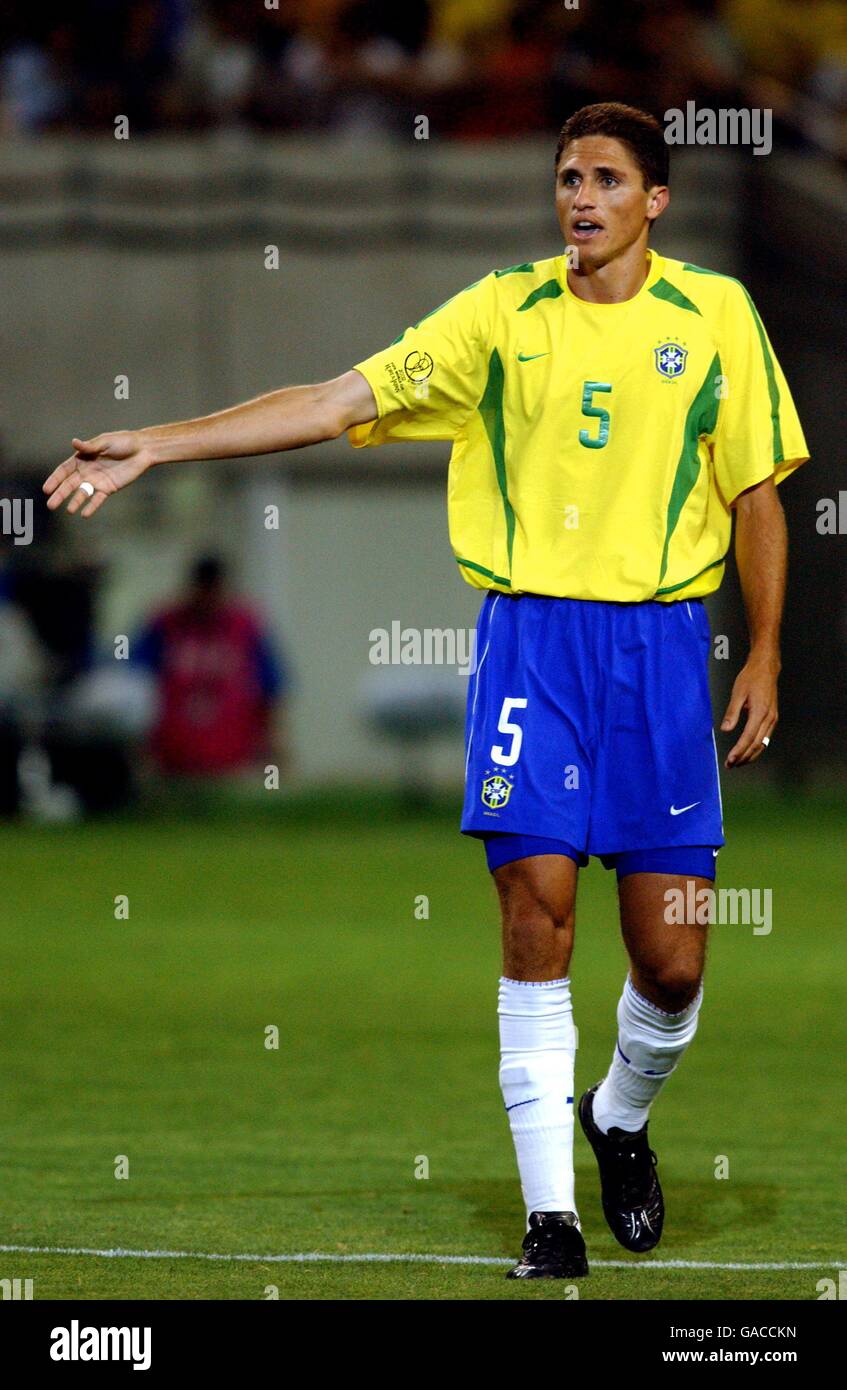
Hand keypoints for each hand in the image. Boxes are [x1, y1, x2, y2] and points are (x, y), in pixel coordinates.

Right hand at [42, 432, 154, 516]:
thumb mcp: (105, 442)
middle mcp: (86, 471)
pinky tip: (85, 514)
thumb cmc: (122, 441)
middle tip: (50, 505)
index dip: (55, 479)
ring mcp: (97, 481)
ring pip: (83, 493)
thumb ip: (90, 446)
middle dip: (60, 494)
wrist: (142, 450)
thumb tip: (74, 442)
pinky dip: (92, 506)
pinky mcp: (108, 488)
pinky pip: (98, 499)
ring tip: (69, 511)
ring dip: (75, 502)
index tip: (46, 489)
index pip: (64, 470)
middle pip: (70, 484)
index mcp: (82, 458)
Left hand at [720, 650, 778, 767]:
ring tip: (737, 763)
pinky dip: (756, 748)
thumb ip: (732, 713)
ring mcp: (773, 719)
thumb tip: (725, 729)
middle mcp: (769, 718)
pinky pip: (765, 738)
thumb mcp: (738, 693)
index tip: (730, 760)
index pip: (748, 737)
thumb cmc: (751, 678)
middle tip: (730, 765)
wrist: (766, 668)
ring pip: (762, 744)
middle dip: (743, 757)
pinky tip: (748, 752)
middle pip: (756, 745)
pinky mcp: (772, 718)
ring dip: (750, 755)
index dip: (739, 750)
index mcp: (760, 712)